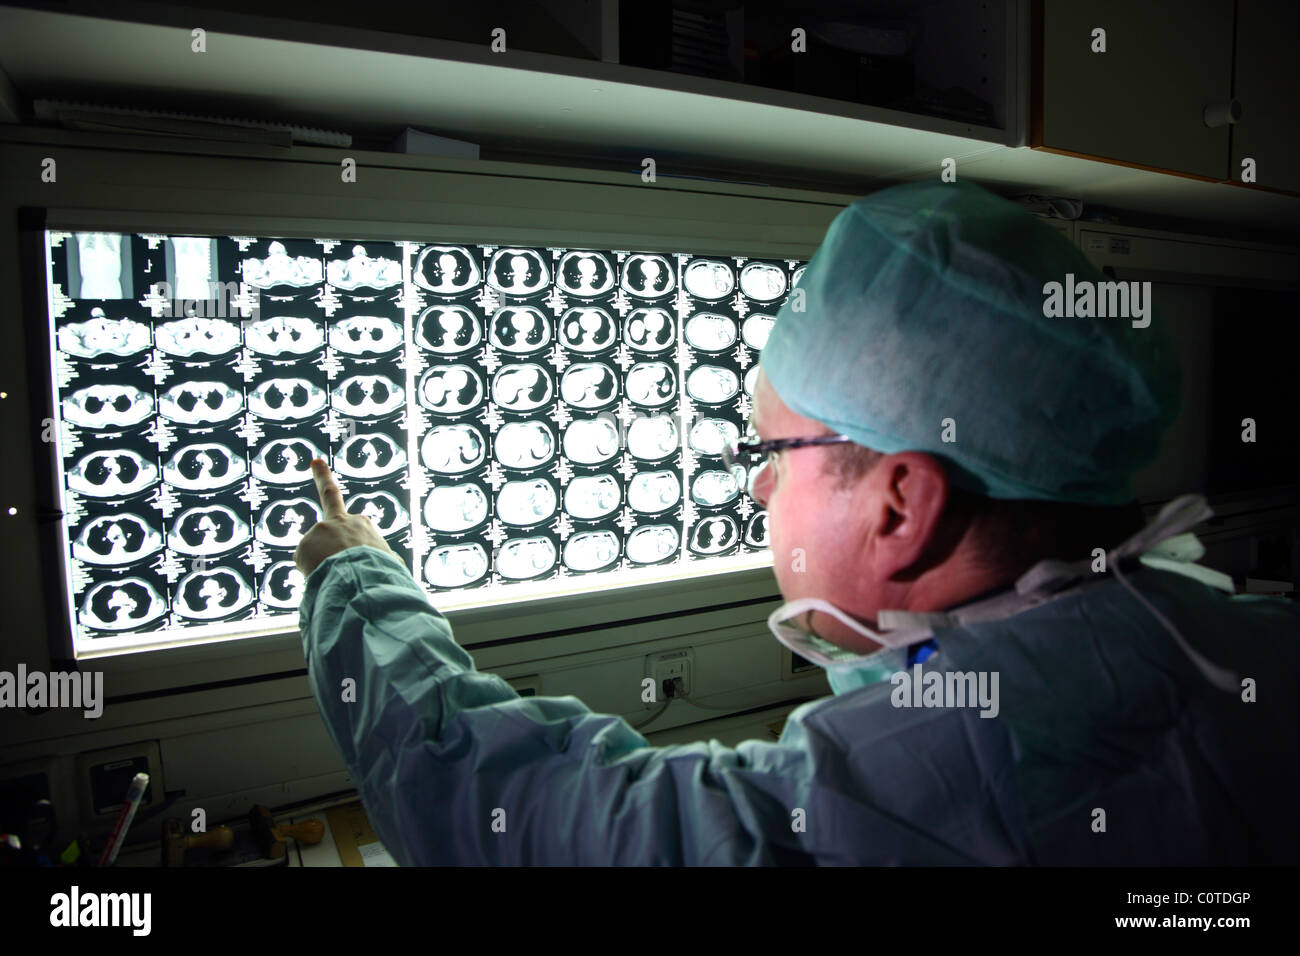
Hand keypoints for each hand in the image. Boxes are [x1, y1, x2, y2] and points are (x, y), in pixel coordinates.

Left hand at [294, 458, 393, 577]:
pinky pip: (305, 565)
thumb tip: (389, 563)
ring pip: (315, 551)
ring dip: (322, 564)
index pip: (338, 499)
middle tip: (316, 462)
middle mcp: (339, 521)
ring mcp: (319, 531)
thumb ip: (382, 557)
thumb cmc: (381, 574)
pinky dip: (313, 574)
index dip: (323, 477)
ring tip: (338, 576)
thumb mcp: (390, 563)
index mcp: (361, 524)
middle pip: (330, 501)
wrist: (364, 580)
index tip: (314, 461)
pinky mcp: (304, 546)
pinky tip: (326, 579)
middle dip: (323, 475)